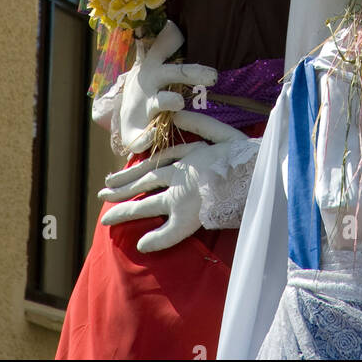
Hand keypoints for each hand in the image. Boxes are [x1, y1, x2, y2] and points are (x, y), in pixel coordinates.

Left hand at [98, 136, 255, 252]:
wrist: (258, 174)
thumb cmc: (247, 156)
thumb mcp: (224, 135)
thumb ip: (200, 125)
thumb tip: (176, 117)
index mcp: (188, 157)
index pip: (154, 163)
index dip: (134, 170)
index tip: (116, 178)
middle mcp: (179, 175)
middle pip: (143, 181)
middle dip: (121, 188)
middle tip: (102, 194)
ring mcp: (181, 195)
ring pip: (146, 204)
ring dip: (125, 211)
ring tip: (105, 218)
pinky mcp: (189, 215)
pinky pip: (169, 232)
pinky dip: (156, 239)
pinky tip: (142, 245)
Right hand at [118, 19, 228, 152]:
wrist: (127, 123)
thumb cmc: (146, 89)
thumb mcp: (149, 66)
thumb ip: (160, 46)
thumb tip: (171, 22)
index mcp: (154, 66)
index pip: (163, 46)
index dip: (172, 36)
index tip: (179, 26)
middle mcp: (150, 83)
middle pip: (174, 72)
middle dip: (193, 72)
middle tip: (214, 75)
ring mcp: (143, 107)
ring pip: (160, 101)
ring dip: (169, 100)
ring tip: (179, 102)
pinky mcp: (137, 132)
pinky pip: (145, 134)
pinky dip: (149, 135)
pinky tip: (154, 134)